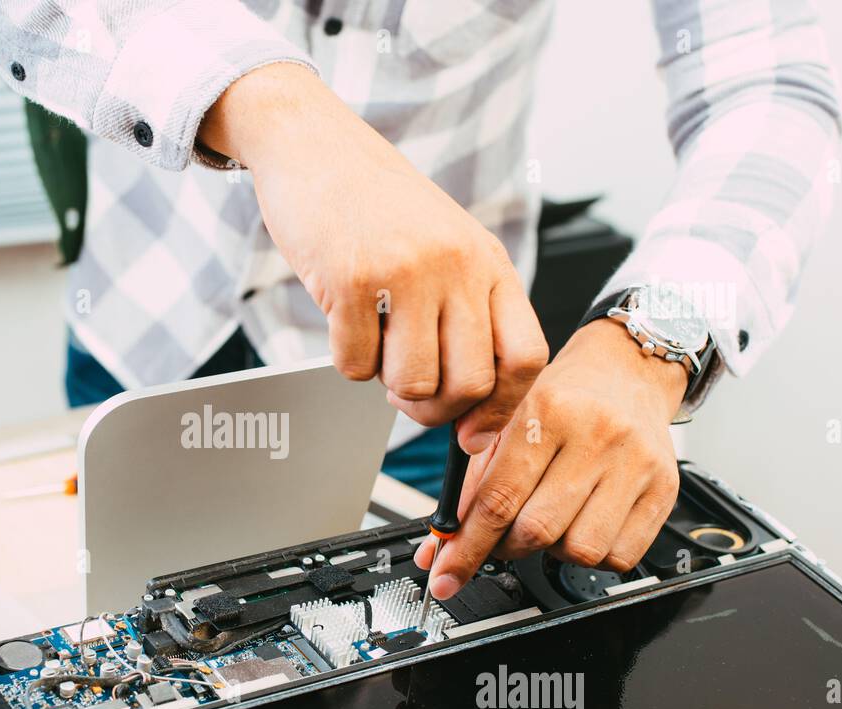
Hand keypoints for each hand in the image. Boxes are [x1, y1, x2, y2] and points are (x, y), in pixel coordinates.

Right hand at [200, 64, 547, 445]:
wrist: (316, 145)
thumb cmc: (378, 206)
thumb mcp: (447, 248)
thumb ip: (467, 316)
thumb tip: (475, 416)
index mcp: (488, 262)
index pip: (525, 357)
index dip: (502, 408)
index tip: (472, 430)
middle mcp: (457, 265)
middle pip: (469, 384)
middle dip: (433, 409)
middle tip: (407, 391)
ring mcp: (406, 271)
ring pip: (414, 384)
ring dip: (387, 384)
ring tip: (375, 346)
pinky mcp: (351, 278)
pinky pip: (355, 366)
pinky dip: (345, 360)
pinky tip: (343, 321)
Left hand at [415, 319, 687, 598]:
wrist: (627, 372)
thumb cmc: (562, 399)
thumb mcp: (507, 423)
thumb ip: (472, 483)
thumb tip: (440, 546)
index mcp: (547, 412)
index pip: (498, 498)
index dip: (467, 547)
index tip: (445, 577)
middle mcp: (596, 436)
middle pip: (537, 529)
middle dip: (507, 548)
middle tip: (502, 538)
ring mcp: (635, 464)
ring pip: (580, 550)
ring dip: (552, 552)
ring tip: (549, 523)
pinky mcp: (664, 489)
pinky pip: (620, 557)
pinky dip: (592, 557)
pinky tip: (582, 526)